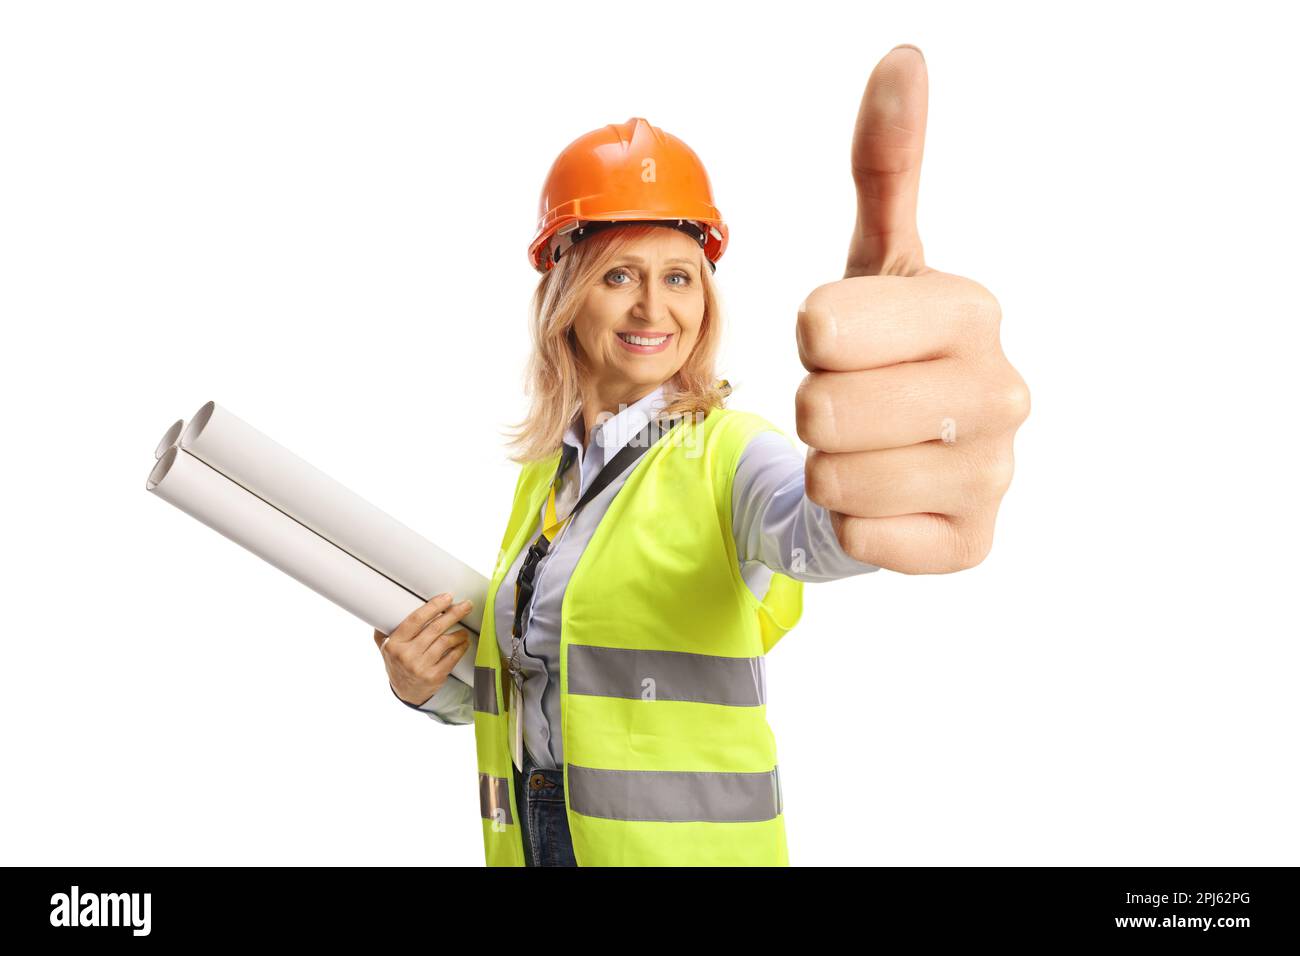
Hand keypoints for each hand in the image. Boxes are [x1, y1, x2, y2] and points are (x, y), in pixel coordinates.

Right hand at [374, 593, 473, 705]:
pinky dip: (461, 647)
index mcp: (394, 644)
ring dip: (459, 633)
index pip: (416, 620)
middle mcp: (407, 655)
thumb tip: (381, 606)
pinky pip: (453, 657)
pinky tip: (464, 642)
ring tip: (464, 629)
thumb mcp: (384, 647)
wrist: (406, 692)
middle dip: (453, 614)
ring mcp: (421, 667)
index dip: (433, 606)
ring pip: (446, 642)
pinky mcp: (435, 677)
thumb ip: (383, 629)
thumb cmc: (397, 663)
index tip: (447, 597)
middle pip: (435, 629)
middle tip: (466, 605)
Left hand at [795, 44, 1029, 573]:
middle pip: (824, 408)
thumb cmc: (878, 353)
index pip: (821, 327)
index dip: (810, 339)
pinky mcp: (971, 544)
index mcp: (972, 310)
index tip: (844, 342)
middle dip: (813, 409)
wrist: (894, 455)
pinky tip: (886, 501)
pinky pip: (862, 541)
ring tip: (866, 450)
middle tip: (850, 405)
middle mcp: (1003, 391)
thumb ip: (884, 167)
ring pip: (835, 479)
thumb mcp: (875, 261)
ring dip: (827, 467)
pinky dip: (850, 525)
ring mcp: (995, 475)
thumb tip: (903, 59)